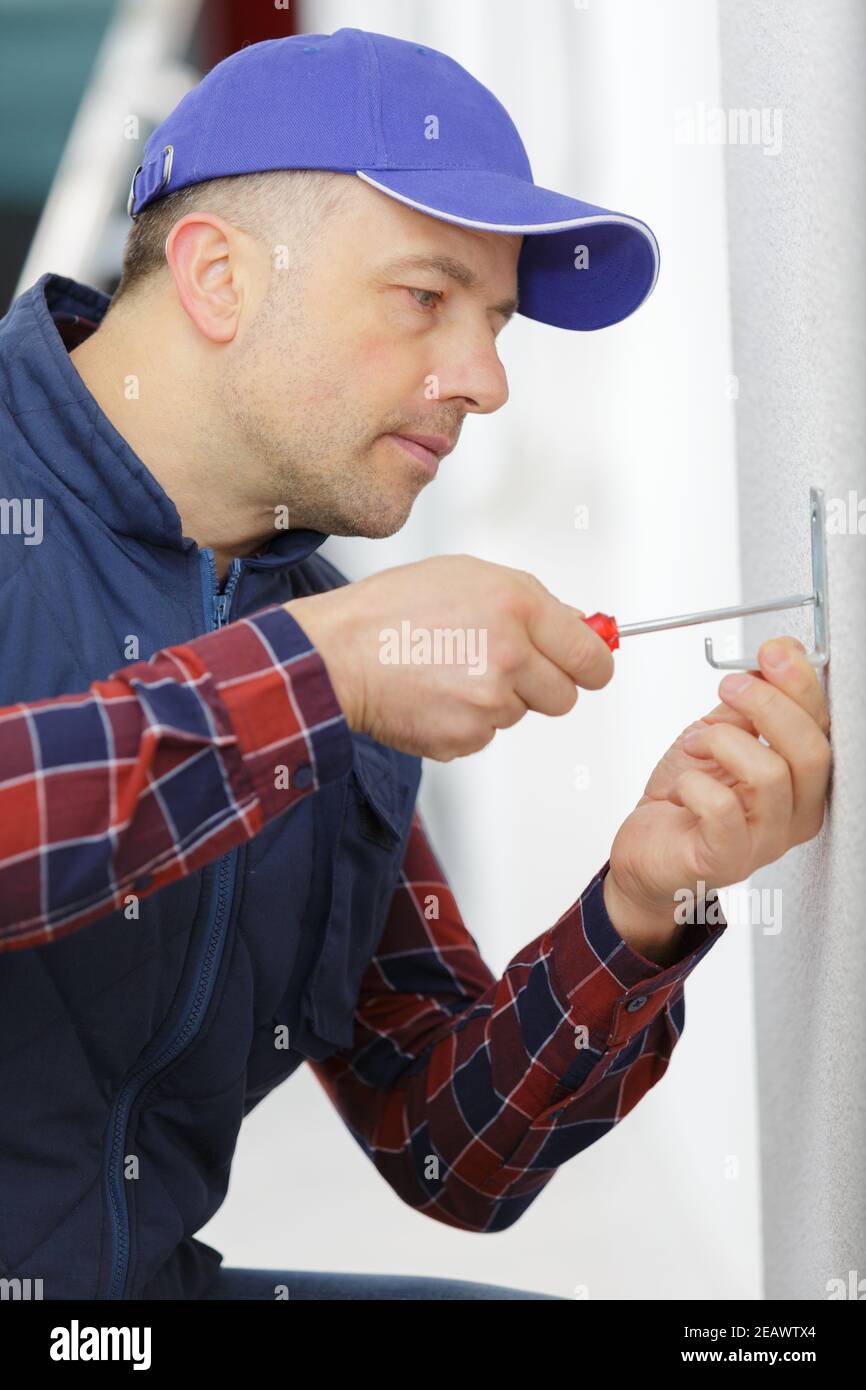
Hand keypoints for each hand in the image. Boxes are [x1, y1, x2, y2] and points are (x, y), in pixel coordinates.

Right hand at [283, 554, 612, 759]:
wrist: (335, 657)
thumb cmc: (392, 611)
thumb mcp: (466, 575)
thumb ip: (529, 600)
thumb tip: (575, 626)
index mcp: (518, 606)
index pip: (591, 655)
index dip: (594, 665)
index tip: (591, 668)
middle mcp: (510, 656)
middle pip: (564, 696)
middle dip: (542, 686)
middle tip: (503, 669)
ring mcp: (489, 702)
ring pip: (520, 714)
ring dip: (497, 700)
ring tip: (449, 672)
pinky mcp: (466, 737)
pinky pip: (486, 735)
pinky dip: (466, 722)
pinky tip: (434, 695)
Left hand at [605, 636, 831, 931]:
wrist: (648, 847)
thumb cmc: (686, 797)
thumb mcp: (718, 735)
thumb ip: (748, 703)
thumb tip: (778, 655)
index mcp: (801, 780)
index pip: (824, 728)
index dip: (803, 684)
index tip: (774, 651)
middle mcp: (795, 813)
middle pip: (811, 751)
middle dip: (769, 704)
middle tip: (729, 687)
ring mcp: (765, 841)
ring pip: (770, 775)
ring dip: (723, 743)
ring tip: (696, 746)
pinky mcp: (727, 859)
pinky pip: (721, 809)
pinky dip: (696, 783)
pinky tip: (685, 786)